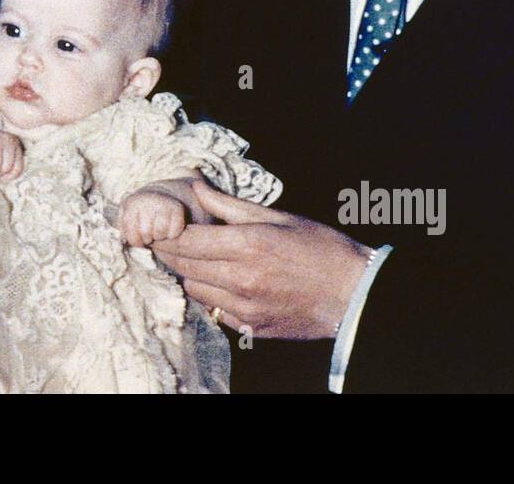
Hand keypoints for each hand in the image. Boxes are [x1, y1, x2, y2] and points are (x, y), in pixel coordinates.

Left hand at [119, 187, 187, 247]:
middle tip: (149, 234)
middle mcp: (146, 200)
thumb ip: (121, 228)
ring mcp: (162, 203)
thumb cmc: (138, 213)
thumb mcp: (124, 216)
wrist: (157, 196)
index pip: (131, 234)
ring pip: (161, 232)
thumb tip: (124, 240)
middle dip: (147, 239)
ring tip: (157, 231)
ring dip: (160, 237)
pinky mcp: (177, 207)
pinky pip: (175, 231)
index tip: (138, 240)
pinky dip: (172, 235)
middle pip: (146, 233)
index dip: (136, 241)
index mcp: (131, 204)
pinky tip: (168, 229)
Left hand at [151, 181, 372, 339]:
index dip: (166, 233)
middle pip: (183, 265)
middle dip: (169, 251)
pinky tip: (221, 281)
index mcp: (248, 245)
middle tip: (166, 239)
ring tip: (198, 258)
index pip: (186, 241)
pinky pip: (214, 310)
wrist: (354, 293)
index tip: (159, 225)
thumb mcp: (278, 216)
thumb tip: (196, 186)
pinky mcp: (251, 327)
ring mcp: (245, 307)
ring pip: (194, 289)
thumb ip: (230, 205)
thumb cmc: (320, 248)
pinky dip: (210, 294)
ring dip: (189, 273)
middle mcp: (242, 279)